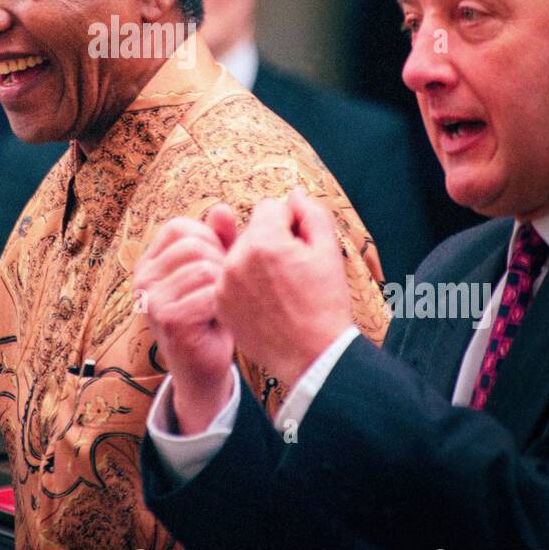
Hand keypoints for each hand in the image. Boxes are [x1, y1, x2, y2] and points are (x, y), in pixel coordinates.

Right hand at [134, 206, 237, 433]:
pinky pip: (209, 294)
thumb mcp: (212, 270)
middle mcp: (143, 279)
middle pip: (194, 245)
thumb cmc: (208, 315)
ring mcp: (152, 300)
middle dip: (220, 263)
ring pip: (205, 268)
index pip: (180, 227)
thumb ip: (217, 239)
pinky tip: (219, 319)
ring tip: (220, 304)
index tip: (216, 264)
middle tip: (222, 289)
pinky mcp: (169, 320)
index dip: (208, 239)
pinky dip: (224, 305)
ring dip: (224, 286)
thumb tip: (221, 208)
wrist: (202, 368)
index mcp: (149, 262)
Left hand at [215, 187, 352, 388]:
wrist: (313, 355)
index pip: (269, 208)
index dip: (290, 224)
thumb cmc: (325, 302)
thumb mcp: (328, 251)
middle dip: (272, 242)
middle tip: (293, 273)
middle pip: (253, 230)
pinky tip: (265, 302)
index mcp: (264, 242)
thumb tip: (293, 194)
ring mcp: (225, 283)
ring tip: (279, 289)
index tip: (301, 249)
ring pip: (240, 254)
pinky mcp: (220, 303)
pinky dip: (244, 283)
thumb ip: (311, 213)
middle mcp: (237, 259)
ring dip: (256, 262)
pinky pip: (230, 277)